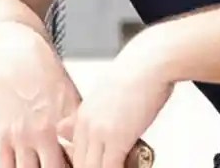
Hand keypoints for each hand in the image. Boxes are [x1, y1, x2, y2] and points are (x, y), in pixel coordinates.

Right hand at [0, 23, 81, 166]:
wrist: (18, 62)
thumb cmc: (46, 78)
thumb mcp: (71, 101)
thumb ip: (78, 128)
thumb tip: (93, 147)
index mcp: (59, 126)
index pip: (71, 164)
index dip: (78, 167)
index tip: (81, 167)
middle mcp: (37, 135)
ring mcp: (17, 138)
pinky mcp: (0, 137)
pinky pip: (5, 166)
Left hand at [57, 31, 173, 167]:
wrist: (149, 63)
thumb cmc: (135, 74)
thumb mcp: (105, 95)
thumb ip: (91, 114)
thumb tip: (70, 127)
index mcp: (83, 115)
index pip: (74, 152)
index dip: (86, 163)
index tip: (97, 163)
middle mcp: (86, 124)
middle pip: (79, 162)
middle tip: (109, 165)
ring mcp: (99, 132)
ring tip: (120, 166)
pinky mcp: (117, 138)